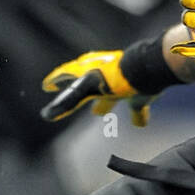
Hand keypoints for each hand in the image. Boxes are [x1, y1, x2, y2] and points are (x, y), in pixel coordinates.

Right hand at [40, 50, 156, 126]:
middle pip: (87, 82)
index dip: (55, 79)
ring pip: (109, 94)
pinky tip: (138, 124)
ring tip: (98, 113)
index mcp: (88, 70)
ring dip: (103, 103)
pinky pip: (135, 105)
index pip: (66, 73)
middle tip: (68, 96)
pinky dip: (136, 114)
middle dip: (77, 90)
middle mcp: (104, 75)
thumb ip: (68, 102)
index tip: (47, 86)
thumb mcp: (87, 89)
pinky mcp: (140, 91)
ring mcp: (122, 83)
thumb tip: (46, 114)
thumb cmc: (115, 77)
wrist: (148, 70)